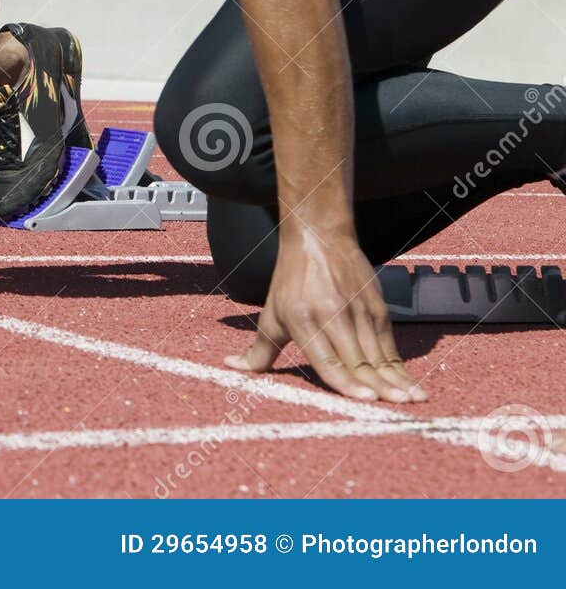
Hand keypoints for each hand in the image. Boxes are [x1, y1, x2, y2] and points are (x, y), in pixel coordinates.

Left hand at [228, 225, 426, 401]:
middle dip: (380, 387)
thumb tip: (231, 367)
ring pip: (380, 355)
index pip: (328, 361)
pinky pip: (389, 345)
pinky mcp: (377, 308)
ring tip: (414, 401)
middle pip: (359, 361)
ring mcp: (359, 312)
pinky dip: (400, 367)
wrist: (318, 237)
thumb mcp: (271, 314)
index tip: (366, 400)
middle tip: (399, 408)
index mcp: (304, 321)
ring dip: (398, 380)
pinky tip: (411, 385)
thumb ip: (258, 349)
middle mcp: (334, 317)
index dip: (348, 382)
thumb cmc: (291, 282)